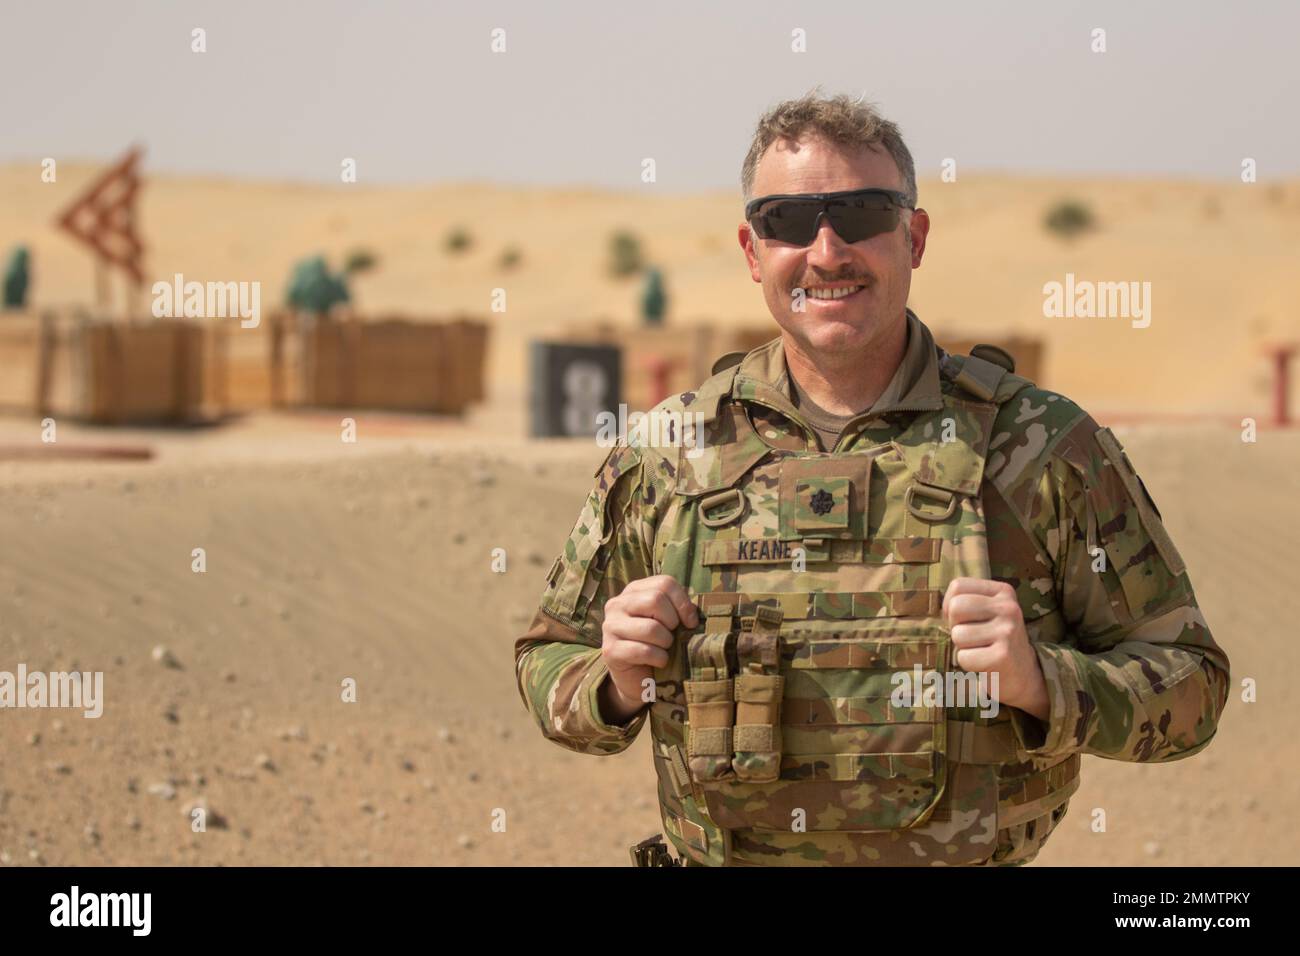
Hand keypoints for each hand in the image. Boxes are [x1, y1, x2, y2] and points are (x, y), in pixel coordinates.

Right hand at [599, 575, 698, 722]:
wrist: (638, 679)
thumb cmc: (657, 644)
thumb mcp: (669, 621)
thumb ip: (679, 610)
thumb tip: (691, 614)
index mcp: (633, 591)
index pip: (664, 583)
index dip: (683, 603)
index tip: (690, 622)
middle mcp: (617, 604)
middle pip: (655, 600)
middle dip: (672, 622)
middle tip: (672, 636)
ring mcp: (610, 626)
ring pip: (651, 628)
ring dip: (666, 643)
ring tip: (664, 649)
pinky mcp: (610, 650)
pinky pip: (643, 651)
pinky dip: (659, 658)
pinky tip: (659, 661)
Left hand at [942, 578, 1048, 718]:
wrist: (1023, 674)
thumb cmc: (994, 639)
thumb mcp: (987, 611)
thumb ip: (964, 600)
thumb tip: (939, 608)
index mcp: (1003, 591)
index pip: (958, 586)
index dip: (951, 605)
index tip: (965, 619)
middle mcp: (1009, 607)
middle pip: (955, 608)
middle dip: (956, 626)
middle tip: (973, 637)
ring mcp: (1008, 631)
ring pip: (957, 634)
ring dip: (962, 647)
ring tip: (981, 649)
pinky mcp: (1003, 655)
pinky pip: (963, 657)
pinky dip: (968, 663)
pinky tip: (985, 663)